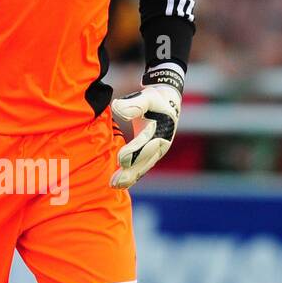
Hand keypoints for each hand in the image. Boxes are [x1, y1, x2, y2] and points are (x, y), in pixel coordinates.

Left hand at [110, 70, 182, 188]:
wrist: (167, 103)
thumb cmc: (155, 100)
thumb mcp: (147, 98)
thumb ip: (134, 104)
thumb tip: (117, 108)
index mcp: (160, 131)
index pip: (145, 144)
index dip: (133, 152)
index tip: (120, 160)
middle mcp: (160, 145)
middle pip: (144, 161)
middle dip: (130, 172)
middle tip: (115, 182)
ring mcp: (156, 152)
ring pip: (143, 168)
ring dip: (129, 178)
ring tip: (114, 185)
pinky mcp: (151, 156)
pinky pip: (142, 168)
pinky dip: (132, 177)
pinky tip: (120, 184)